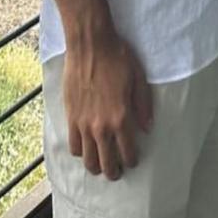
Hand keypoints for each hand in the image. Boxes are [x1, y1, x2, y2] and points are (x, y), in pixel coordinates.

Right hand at [63, 29, 153, 179]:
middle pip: (106, 163)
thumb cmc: (117, 58)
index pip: (128, 153)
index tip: (133, 161)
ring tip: (100, 165)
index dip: (132, 161)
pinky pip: (73, 145)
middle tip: (117, 171)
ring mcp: (83, 124)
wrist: (90, 45)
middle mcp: (101, 126)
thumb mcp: (138, 79)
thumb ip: (143, 106)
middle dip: (114, 172)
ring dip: (95, 166)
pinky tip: (86, 149)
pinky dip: (80, 152)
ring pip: (88, 159)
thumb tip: (147, 128)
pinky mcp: (70, 117)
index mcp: (121, 118)